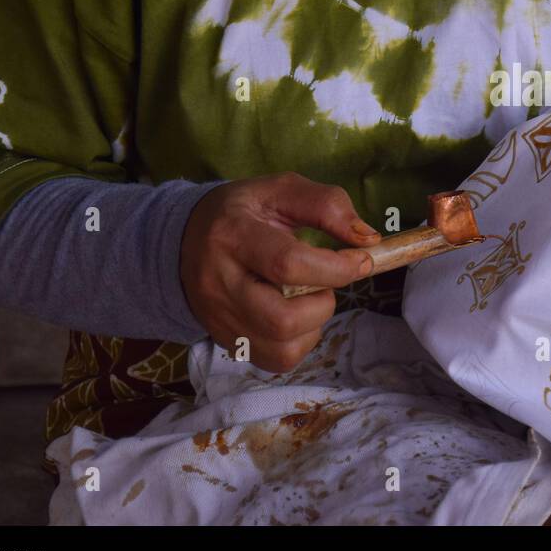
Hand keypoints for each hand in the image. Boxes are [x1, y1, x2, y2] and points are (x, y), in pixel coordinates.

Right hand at [179, 172, 380, 371]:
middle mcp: (219, 283)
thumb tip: (367, 239)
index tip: (362, 260)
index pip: (287, 263)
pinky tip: (295, 313)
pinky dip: (300, 341)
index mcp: (232, 236)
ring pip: (282, 347)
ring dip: (314, 324)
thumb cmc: (244, 212)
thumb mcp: (281, 190)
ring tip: (308, 296)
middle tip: (326, 281)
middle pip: (282, 319)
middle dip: (323, 303)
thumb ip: (327, 205)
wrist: (183, 240)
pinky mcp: (227, 342)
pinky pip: (277, 360)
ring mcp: (220, 319)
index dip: (336, 268)